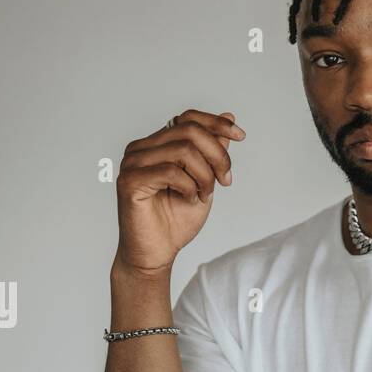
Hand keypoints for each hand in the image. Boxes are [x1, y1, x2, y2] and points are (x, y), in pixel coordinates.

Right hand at [115, 109, 245, 271]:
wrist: (156, 254)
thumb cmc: (175, 222)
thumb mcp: (204, 181)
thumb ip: (212, 151)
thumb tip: (229, 116)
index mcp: (157, 145)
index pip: (188, 118)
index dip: (216, 123)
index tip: (241, 136)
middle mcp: (141, 148)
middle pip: (189, 130)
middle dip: (217, 154)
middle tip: (226, 180)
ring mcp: (132, 163)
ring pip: (183, 150)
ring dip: (204, 174)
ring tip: (205, 194)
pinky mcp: (129, 181)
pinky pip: (170, 171)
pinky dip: (189, 186)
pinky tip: (190, 199)